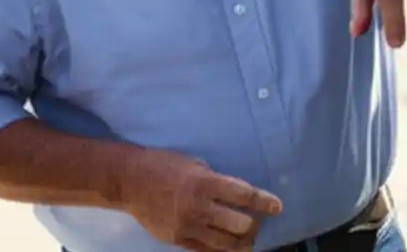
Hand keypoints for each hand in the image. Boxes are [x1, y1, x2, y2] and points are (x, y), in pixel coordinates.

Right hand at [116, 147, 282, 251]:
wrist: (129, 182)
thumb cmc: (162, 165)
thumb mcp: (191, 163)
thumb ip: (213, 178)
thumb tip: (232, 192)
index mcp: (203, 182)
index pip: (243, 195)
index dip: (264, 202)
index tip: (277, 207)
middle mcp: (198, 206)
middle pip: (240, 224)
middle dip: (252, 225)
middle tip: (255, 222)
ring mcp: (188, 226)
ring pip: (227, 243)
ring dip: (242, 242)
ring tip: (247, 239)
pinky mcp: (178, 240)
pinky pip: (207, 250)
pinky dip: (221, 249)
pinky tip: (227, 246)